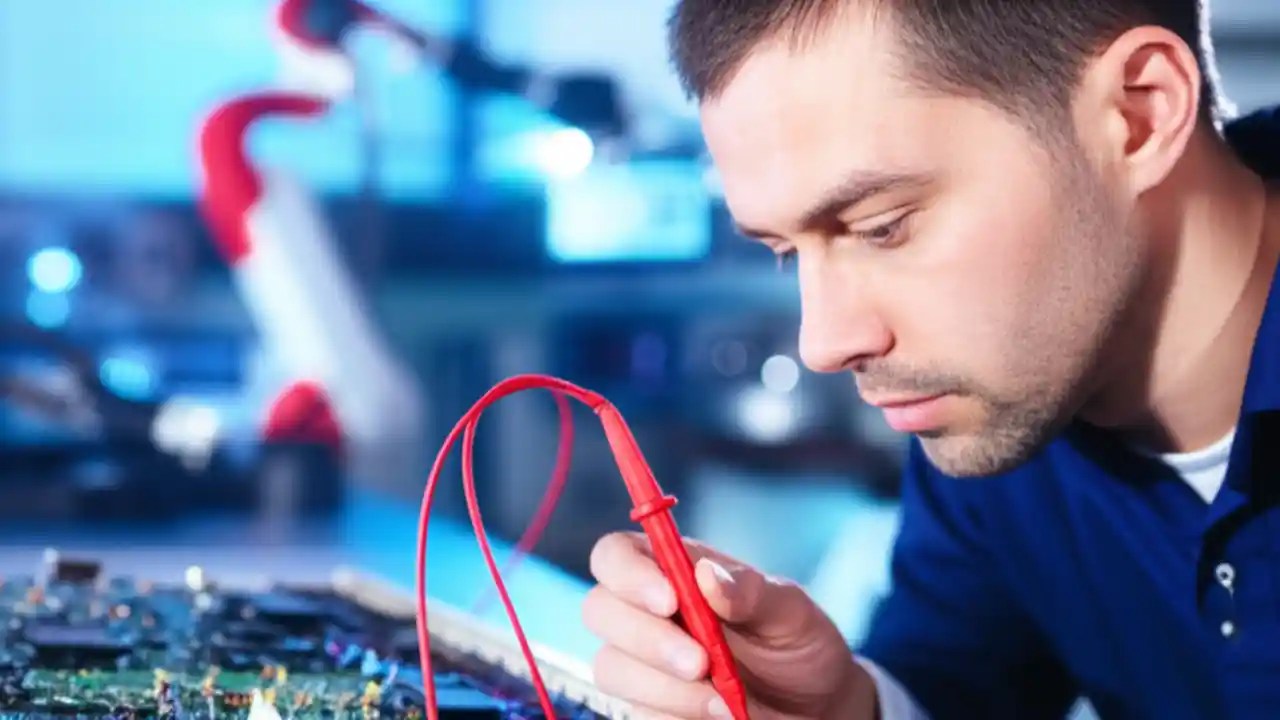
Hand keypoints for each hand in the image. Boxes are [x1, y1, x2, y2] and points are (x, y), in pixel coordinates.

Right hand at [583, 532, 876, 718]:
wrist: (813, 709)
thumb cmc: (798, 647)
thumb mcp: (792, 613)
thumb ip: (753, 591)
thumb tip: (708, 576)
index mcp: (674, 570)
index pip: (615, 554)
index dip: (627, 573)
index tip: (669, 600)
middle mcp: (646, 612)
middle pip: (598, 609)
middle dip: (647, 639)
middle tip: (701, 664)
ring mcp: (639, 663)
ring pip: (611, 668)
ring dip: (666, 689)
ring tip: (726, 703)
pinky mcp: (645, 706)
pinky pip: (635, 714)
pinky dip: (673, 718)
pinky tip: (716, 718)